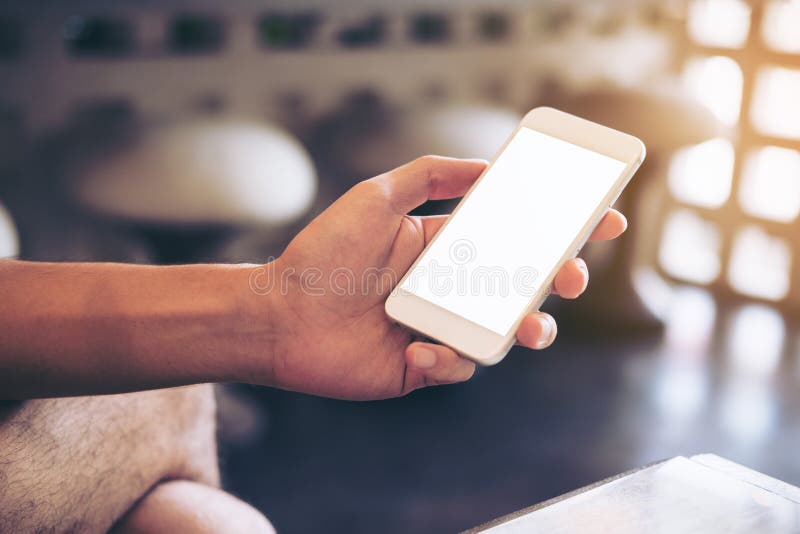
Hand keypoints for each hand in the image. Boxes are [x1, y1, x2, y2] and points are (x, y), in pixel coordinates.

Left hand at [250, 156, 626, 399]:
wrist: (281, 314)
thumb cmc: (325, 253)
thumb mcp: (377, 197)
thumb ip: (431, 174)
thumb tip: (486, 165)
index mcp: (445, 246)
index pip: (515, 235)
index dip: (561, 229)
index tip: (602, 219)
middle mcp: (449, 286)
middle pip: (522, 285)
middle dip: (560, 280)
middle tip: (574, 277)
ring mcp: (439, 326)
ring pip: (503, 332)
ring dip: (529, 330)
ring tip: (532, 328)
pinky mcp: (422, 366)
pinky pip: (456, 365)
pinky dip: (446, 360)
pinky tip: (415, 350)